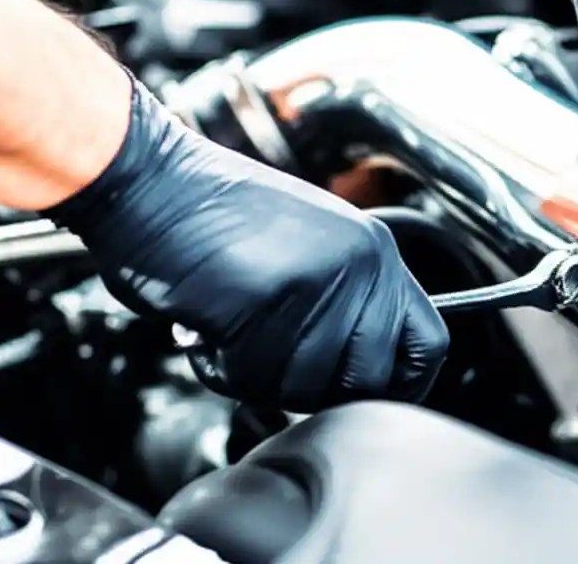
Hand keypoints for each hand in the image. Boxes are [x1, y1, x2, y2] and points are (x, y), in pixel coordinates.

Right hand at [44, 77, 447, 411]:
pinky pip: (254, 378)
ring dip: (259, 376)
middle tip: (272, 357)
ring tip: (233, 329)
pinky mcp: (267, 303)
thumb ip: (349, 300)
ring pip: (306, 388)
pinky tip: (208, 328)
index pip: (428, 344)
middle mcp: (358, 266)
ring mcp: (316, 284)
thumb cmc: (213, 216)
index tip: (371, 394)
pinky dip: (222, 369)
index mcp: (375, 251)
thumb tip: (364, 371)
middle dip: (317, 389)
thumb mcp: (312, 243)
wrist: (150, 183)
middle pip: (369, 381)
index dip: (402, 384)